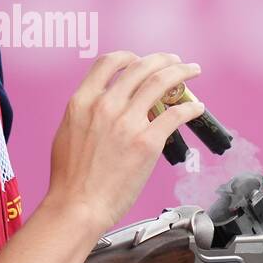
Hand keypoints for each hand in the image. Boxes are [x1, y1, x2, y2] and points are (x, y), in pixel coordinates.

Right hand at [44, 51, 204, 234]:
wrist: (78, 206)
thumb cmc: (70, 179)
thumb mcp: (67, 132)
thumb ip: (86, 113)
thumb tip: (102, 106)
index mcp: (83, 101)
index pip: (109, 62)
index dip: (128, 57)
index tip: (139, 60)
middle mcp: (106, 105)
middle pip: (141, 67)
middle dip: (163, 60)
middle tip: (174, 61)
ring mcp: (128, 122)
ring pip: (162, 82)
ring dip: (182, 72)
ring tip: (192, 71)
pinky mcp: (147, 142)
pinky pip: (176, 114)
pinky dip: (190, 107)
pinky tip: (196, 108)